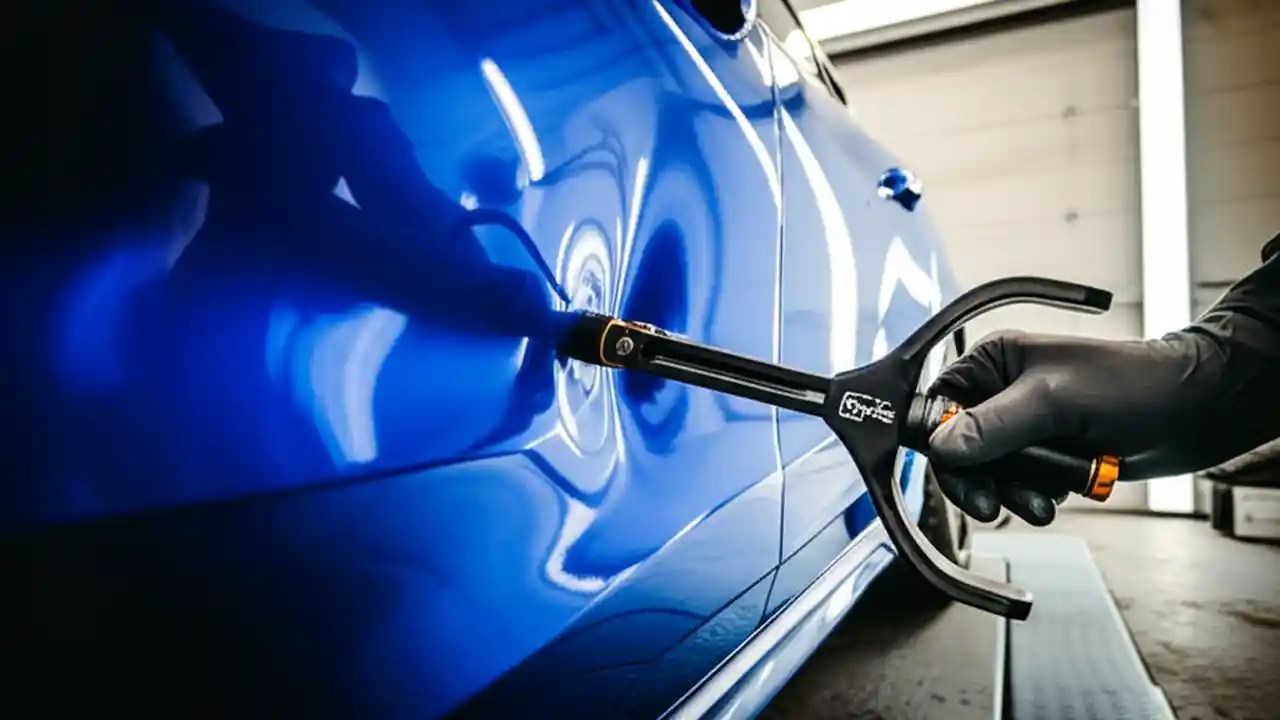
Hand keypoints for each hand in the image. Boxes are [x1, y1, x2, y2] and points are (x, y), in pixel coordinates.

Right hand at [925, 329, 1242, 525]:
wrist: (1196, 411)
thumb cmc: (1134, 385)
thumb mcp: (1055, 403)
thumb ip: (993, 426)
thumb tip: (941, 447)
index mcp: (993, 363)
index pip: (940, 405)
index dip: (941, 441)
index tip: (956, 470)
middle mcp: (1002, 393)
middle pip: (959, 448)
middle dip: (978, 479)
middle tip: (991, 504)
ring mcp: (1026, 425)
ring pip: (990, 473)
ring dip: (1011, 493)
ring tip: (1039, 503)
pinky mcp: (1048, 454)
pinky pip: (1019, 485)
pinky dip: (1033, 496)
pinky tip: (1056, 496)